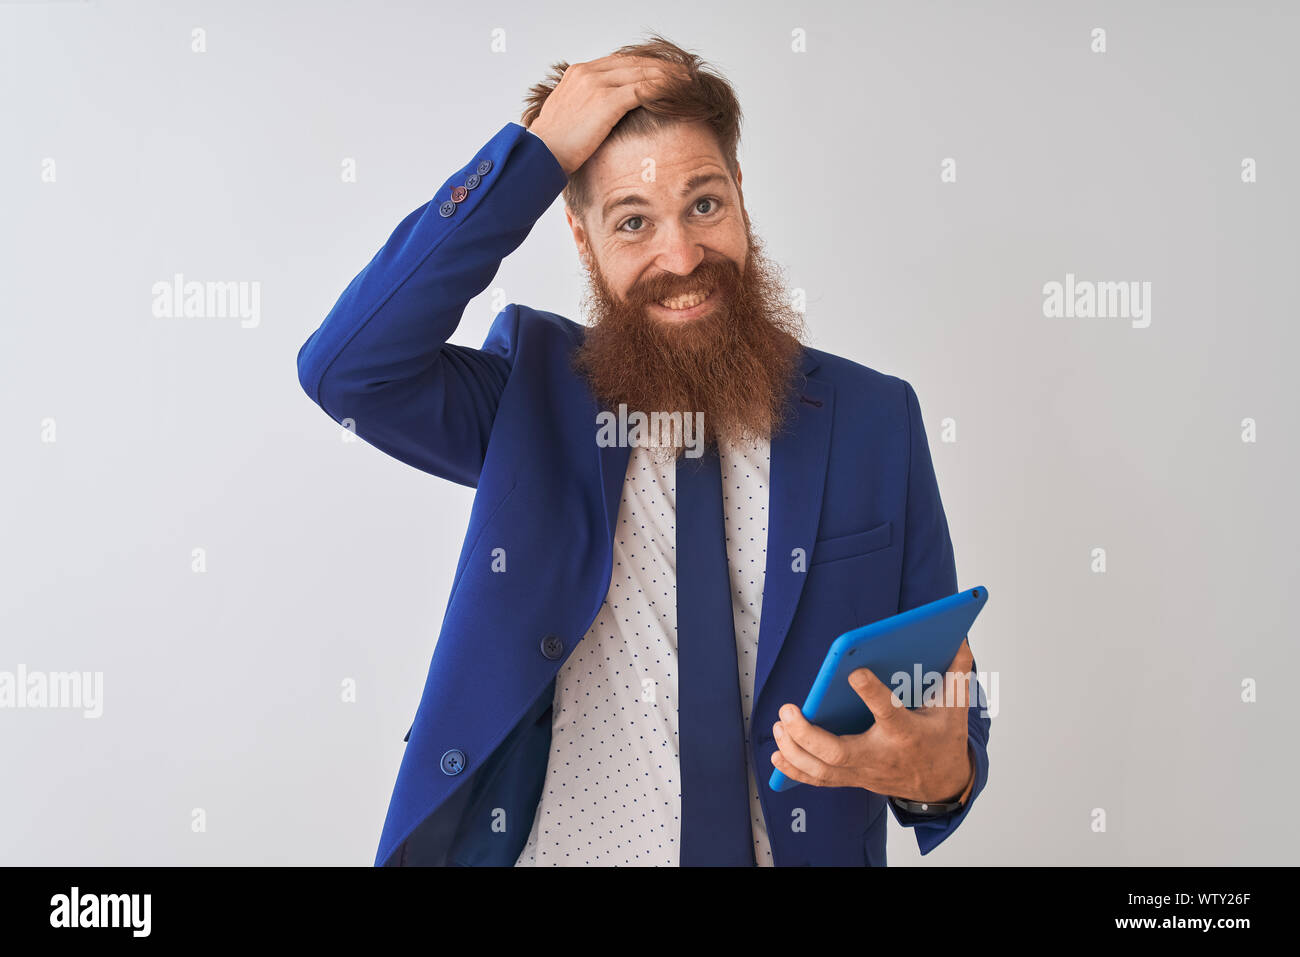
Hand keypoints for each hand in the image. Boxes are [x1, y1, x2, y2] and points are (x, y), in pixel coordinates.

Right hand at [525, 55, 688, 175]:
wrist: (540, 155)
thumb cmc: (554, 146)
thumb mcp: (570, 118)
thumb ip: (588, 108)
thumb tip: (604, 118)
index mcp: (578, 74)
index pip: (619, 62)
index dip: (644, 66)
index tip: (662, 72)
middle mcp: (587, 73)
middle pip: (634, 63)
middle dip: (660, 67)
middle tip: (682, 74)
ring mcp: (596, 84)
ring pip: (641, 73)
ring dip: (667, 76)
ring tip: (686, 82)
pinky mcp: (605, 100)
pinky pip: (642, 89)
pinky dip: (660, 89)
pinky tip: (675, 94)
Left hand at [770, 639, 975, 802]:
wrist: (941, 785)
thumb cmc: (943, 741)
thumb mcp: (954, 708)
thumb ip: (956, 673)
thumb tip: (959, 638)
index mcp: (906, 732)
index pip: (887, 712)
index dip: (871, 692)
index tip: (853, 671)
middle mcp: (880, 755)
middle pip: (838, 752)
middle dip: (808, 735)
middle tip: (788, 710)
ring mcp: (863, 772)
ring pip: (822, 769)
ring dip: (795, 750)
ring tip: (779, 724)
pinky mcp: (853, 779)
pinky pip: (819, 780)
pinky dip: (795, 770)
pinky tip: (777, 755)